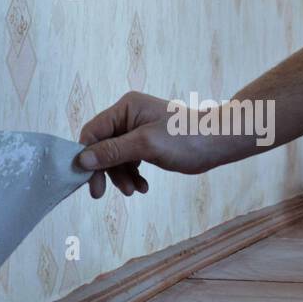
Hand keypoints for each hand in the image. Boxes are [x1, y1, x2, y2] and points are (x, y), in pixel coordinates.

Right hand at [74, 91, 236, 198]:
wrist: (220, 142)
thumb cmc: (187, 138)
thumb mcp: (146, 145)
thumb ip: (113, 151)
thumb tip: (82, 160)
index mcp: (125, 108)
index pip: (93, 131)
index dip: (86, 155)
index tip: (87, 179)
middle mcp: (127, 116)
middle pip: (102, 147)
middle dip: (105, 170)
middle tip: (100, 194)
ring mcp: (136, 130)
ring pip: (115, 157)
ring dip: (120, 176)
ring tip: (134, 191)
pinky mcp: (145, 143)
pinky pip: (128, 161)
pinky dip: (132, 175)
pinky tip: (142, 186)